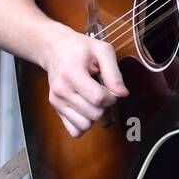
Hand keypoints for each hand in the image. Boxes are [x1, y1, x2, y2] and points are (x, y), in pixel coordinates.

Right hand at [42, 23, 129, 137]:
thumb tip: (123, 94)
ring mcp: (57, 101)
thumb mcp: (102, 51)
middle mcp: (61, 90)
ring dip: (94, 116)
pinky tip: (85, 108)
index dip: (111, 97)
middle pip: (94, 114)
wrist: (54, 49)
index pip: (98, 98)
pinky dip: (83, 123)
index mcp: (72, 73)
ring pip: (85, 125)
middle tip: (101, 91)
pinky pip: (74, 130)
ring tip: (92, 99)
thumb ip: (114, 73)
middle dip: (104, 106)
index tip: (110, 88)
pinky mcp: (56, 109)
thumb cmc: (80, 48)